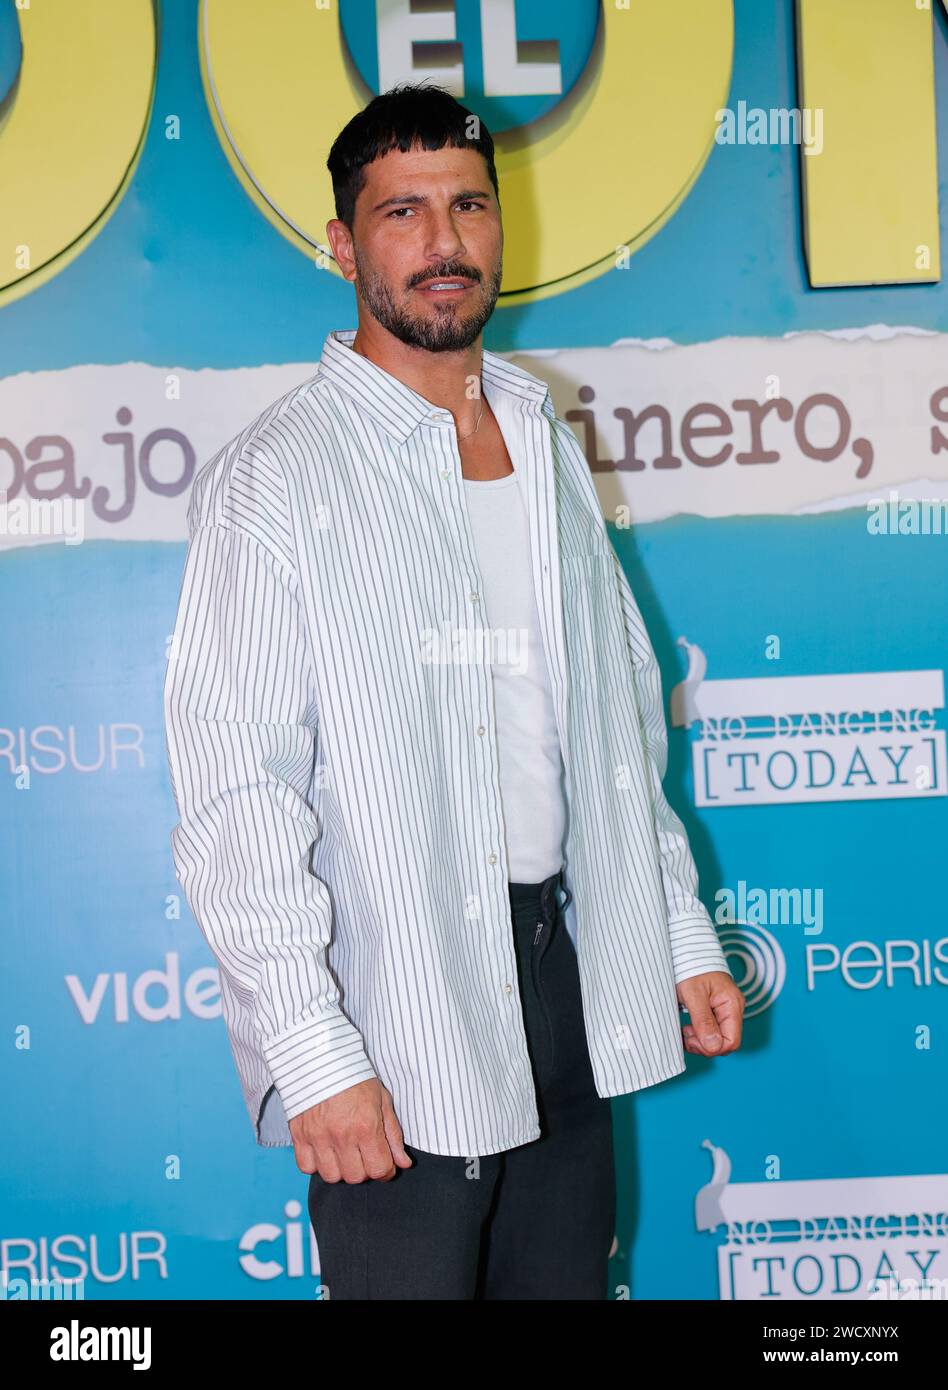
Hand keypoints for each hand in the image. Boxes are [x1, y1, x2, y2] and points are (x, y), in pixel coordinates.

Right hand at [289, 1077, 412, 1181]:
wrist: (321, 1057)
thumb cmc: (355, 1077)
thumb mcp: (382, 1100)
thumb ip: (393, 1134)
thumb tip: (403, 1164)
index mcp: (366, 1126)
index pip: (379, 1169)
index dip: (386, 1171)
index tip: (384, 1164)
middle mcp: (342, 1136)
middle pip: (356, 1177)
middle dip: (364, 1169)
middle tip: (363, 1153)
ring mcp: (318, 1137)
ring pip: (332, 1176)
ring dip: (340, 1169)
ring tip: (343, 1152)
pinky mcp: (299, 1135)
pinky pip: (306, 1167)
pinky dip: (316, 1164)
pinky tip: (323, 1150)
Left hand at [677, 971, 743, 1056]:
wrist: (686, 951)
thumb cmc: (690, 968)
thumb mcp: (693, 994)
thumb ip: (704, 1021)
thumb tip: (713, 1047)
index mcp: (732, 1005)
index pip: (731, 1041)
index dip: (712, 1047)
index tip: (691, 1038)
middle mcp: (732, 1009)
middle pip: (725, 1042)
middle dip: (704, 1044)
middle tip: (685, 1033)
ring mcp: (725, 1010)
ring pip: (717, 1038)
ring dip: (699, 1040)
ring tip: (684, 1029)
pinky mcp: (716, 1010)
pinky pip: (711, 1030)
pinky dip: (699, 1033)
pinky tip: (687, 1028)